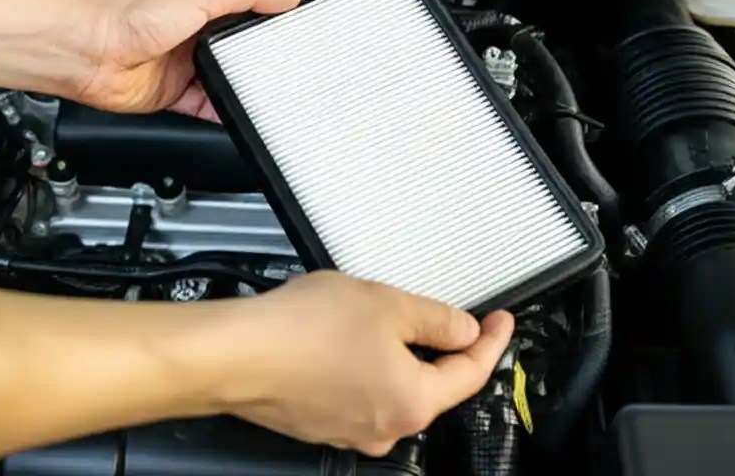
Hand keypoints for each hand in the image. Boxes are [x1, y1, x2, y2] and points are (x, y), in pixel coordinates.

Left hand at [71, 0, 300, 118]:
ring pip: (225, 76)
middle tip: (289, 60)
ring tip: (268, 87)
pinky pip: (207, 106)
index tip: (297, 22)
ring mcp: (181, 63)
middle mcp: (189, 30)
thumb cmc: (125, 16)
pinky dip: (224, 110)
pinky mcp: (173, 93)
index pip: (246, 3)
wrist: (87, 52)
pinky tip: (240, 112)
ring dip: (241, 82)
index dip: (271, 13)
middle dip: (260, 54)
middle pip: (237, 45)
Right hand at [217, 271, 514, 456]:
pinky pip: (359, 393)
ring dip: (398, 356)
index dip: (492, 342)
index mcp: (415, 402)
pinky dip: (364, 367)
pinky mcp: (320, 424)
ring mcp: (351, 431)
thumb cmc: (302, 331)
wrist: (233, 355)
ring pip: (393, 389)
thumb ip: (436, 318)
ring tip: (377, 316)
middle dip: (441, 348)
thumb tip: (463, 329)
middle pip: (433, 386)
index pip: (472, 373)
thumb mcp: (387, 304)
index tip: (501, 321)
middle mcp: (386, 429)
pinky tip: (344, 337)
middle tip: (444, 312)